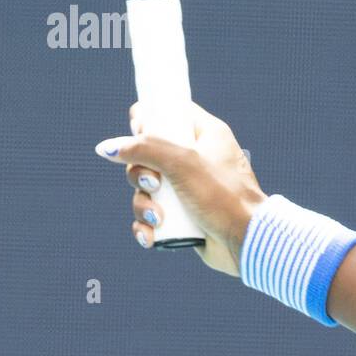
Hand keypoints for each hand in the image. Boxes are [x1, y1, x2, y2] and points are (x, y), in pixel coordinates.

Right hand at [95, 101, 267, 276]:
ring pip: (146, 188)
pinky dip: (147, 226)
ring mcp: (189, 189)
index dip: (146, 121)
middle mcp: (197, 158)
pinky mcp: (184, 216)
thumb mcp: (183, 164)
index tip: (140, 135)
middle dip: (140, 175)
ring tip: (158, 218)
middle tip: (155, 186)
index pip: (168, 113)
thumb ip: (144, 149)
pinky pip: (152, 215)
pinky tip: (151, 237)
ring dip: (142, 205)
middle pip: (146, 155)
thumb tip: (106, 147)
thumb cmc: (224, 196)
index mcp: (205, 134)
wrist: (249, 242)